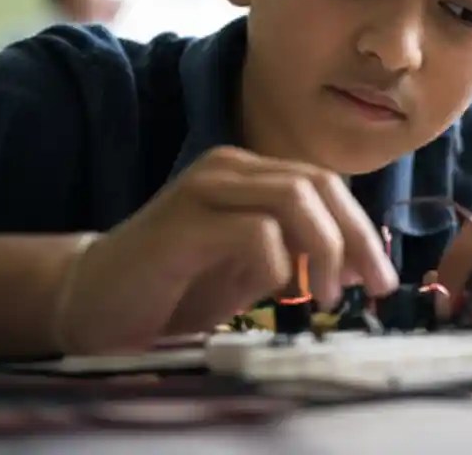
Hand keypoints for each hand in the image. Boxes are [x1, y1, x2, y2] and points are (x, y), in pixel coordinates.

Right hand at [54, 147, 397, 353]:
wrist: (90, 302)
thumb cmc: (174, 288)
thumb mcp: (251, 269)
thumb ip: (298, 253)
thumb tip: (358, 261)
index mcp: (250, 174)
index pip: (326, 185)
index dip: (362, 229)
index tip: (382, 277)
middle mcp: (229, 169)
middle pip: (319, 182)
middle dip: (357, 236)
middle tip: (375, 286)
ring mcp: (204, 189)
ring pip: (294, 195)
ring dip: (326, 247)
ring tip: (331, 294)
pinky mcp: (182, 223)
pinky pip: (254, 230)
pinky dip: (279, 262)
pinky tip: (276, 292)